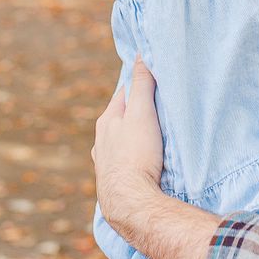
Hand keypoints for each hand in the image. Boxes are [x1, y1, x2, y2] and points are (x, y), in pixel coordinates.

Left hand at [92, 56, 163, 232]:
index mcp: (106, 121)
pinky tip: (141, 163)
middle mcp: (101, 141)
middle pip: (121, 117)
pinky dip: (133, 157)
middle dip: (136, 110)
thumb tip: (141, 54)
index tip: (152, 78)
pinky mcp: (113, 182)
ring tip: (151, 135)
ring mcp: (106, 163)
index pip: (123, 92)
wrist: (130, 203)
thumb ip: (141, 84)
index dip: (138, 84)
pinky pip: (125, 162)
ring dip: (133, 136)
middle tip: (157, 105)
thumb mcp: (142, 113)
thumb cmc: (136, 155)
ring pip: (120, 142)